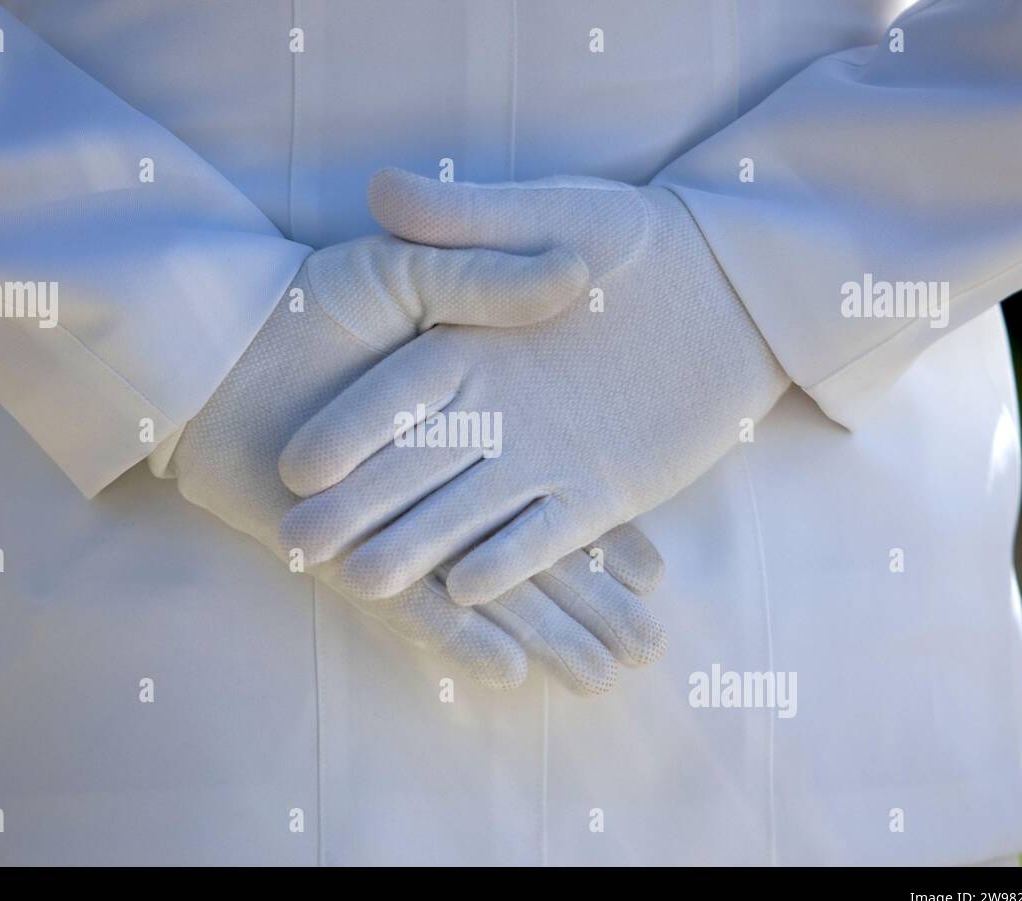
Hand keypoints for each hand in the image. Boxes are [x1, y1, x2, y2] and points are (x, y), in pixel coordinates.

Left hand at [159, 235, 667, 693]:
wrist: (217, 347)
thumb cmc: (309, 301)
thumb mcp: (401, 266)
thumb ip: (472, 260)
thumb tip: (571, 268)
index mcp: (469, 396)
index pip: (557, 477)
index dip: (601, 518)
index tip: (657, 561)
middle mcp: (453, 460)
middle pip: (536, 540)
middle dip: (589, 598)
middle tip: (652, 646)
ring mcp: (411, 512)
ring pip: (487, 575)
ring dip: (546, 631)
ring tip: (609, 674)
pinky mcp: (364, 550)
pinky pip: (420, 600)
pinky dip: (458, 633)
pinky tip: (511, 670)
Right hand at [279, 169, 789, 606]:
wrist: (725, 285)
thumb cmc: (638, 239)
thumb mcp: (558, 213)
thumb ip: (474, 218)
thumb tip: (383, 189)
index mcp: (466, 349)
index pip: (388, 395)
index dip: (343, 427)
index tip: (295, 465)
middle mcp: (489, 414)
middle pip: (409, 466)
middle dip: (354, 506)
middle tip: (299, 545)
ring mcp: (538, 460)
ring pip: (464, 515)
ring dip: (415, 549)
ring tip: (363, 582)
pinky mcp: (591, 494)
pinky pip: (542, 537)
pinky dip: (509, 563)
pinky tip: (468, 590)